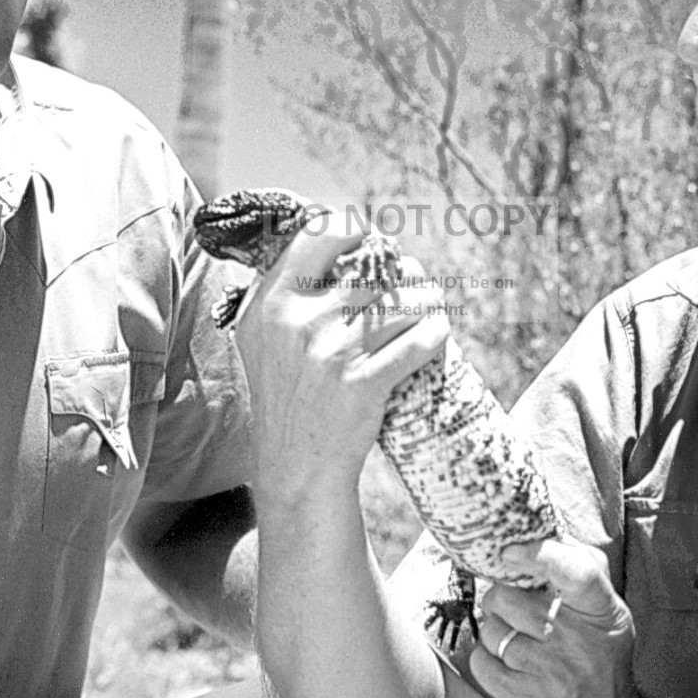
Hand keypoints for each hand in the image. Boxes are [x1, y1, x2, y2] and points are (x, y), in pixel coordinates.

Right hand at [233, 226, 448, 504]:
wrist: (295, 466)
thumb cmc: (286, 395)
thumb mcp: (260, 337)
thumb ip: (283, 289)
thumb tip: (328, 235)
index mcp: (271, 302)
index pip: (322, 234)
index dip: (356, 232)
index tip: (372, 246)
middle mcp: (299, 321)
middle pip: (376, 268)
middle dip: (405, 271)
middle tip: (413, 282)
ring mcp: (332, 352)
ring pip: (406, 301)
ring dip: (428, 300)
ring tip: (431, 305)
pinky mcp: (364, 383)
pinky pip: (421, 341)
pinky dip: (436, 334)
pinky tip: (436, 334)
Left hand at [470, 538, 639, 697]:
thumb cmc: (602, 672)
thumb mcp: (610, 622)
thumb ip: (586, 575)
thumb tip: (554, 535)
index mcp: (601, 613)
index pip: (575, 571)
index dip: (539, 554)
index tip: (510, 552)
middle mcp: (575, 640)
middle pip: (509, 597)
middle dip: (499, 600)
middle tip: (508, 610)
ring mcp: (548, 671)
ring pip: (491, 630)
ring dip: (493, 634)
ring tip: (513, 645)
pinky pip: (482, 661)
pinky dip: (486, 662)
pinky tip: (507, 670)